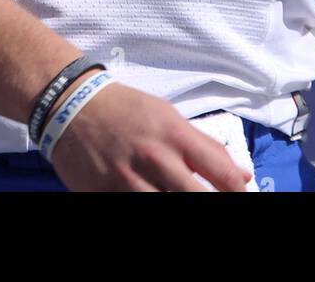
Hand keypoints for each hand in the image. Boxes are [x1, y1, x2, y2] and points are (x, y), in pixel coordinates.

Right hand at [47, 79, 254, 191]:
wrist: (72, 106)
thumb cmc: (126, 110)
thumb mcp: (169, 117)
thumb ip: (205, 147)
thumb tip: (242, 176)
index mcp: (175, 135)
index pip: (222, 173)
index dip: (239, 193)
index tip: (242, 197)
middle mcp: (155, 159)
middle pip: (197, 199)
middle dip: (213, 206)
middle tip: (214, 204)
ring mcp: (128, 181)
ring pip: (165, 209)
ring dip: (176, 207)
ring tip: (177, 197)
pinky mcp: (104, 195)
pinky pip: (132, 209)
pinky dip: (147, 207)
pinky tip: (152, 199)